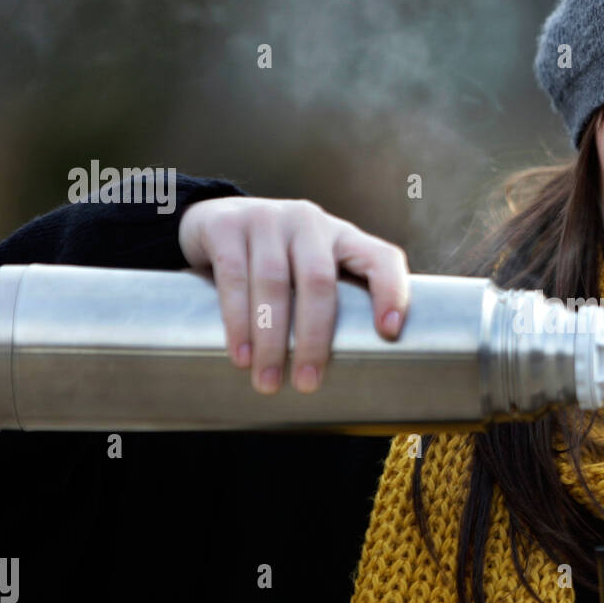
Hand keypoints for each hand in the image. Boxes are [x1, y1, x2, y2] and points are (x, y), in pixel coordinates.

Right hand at [177, 196, 409, 394]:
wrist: (211, 222)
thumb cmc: (275, 260)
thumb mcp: (311, 268)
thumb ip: (335, 299)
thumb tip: (357, 367)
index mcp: (342, 236)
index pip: (381, 258)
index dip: (392, 292)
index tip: (389, 334)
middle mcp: (309, 222)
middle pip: (319, 282)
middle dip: (314, 339)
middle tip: (307, 384)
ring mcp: (267, 219)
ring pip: (274, 283)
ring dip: (271, 340)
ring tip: (268, 381)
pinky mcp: (225, 225)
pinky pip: (234, 278)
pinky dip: (238, 321)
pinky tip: (242, 354)